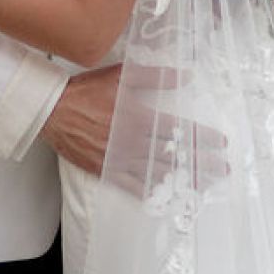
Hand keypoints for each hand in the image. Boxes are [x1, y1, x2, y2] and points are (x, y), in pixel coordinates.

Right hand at [42, 62, 229, 195]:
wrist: (52, 111)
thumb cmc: (87, 91)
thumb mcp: (122, 76)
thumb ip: (156, 76)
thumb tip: (186, 74)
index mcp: (139, 119)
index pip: (179, 131)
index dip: (203, 138)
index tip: (221, 143)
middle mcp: (132, 144)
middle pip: (174, 157)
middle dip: (201, 164)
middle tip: (222, 170)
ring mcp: (119, 160)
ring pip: (157, 174)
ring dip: (182, 181)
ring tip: (203, 186)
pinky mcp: (106, 171)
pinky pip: (132, 187)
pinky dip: (150, 193)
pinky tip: (165, 199)